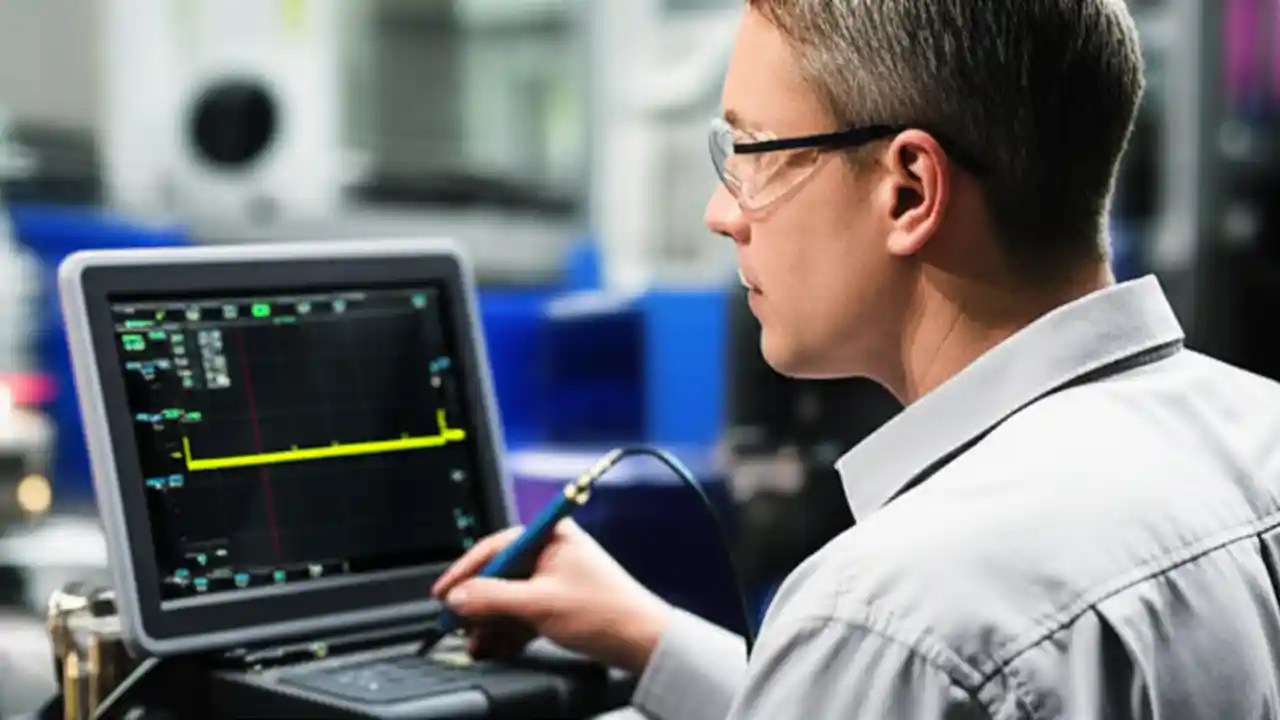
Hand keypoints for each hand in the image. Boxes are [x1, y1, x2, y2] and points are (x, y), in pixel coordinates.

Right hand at [432, 519, 670, 672]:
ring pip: (509, 598)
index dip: (465, 570)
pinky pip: (522, 613)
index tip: (444, 592)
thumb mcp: (540, 604)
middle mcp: (551, 553)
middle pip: (499, 574)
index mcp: (551, 536)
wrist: (642, 641)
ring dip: (490, 621)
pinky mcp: (557, 603)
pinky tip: (494, 646)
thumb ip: (493, 599)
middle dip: (477, 603)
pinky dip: (507, 630)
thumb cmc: (606, 612)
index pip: (496, 546)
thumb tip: (459, 597)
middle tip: (456, 622)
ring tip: (475, 641)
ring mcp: (554, 579)